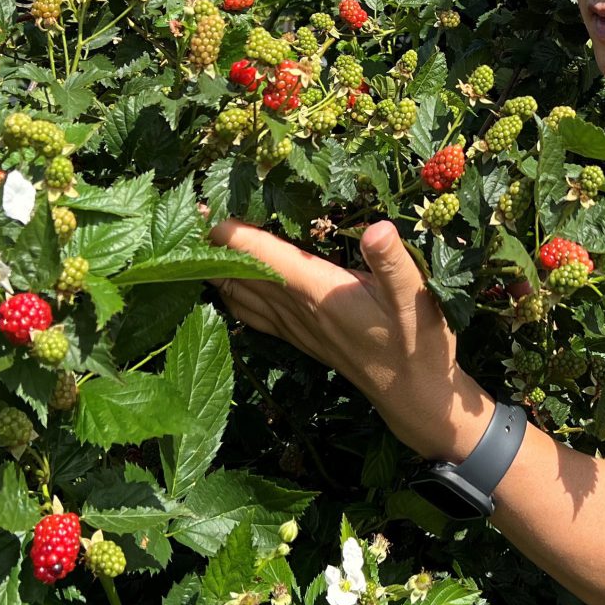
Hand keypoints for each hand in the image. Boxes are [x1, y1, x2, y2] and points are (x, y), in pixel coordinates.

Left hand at [208, 218, 490, 460]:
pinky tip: (219, 282)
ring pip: (238, 295)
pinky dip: (229, 293)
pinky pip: (250, 312)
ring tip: (191, 241)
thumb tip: (377, 228)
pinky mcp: (297, 336)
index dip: (232, 234)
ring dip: (214, 269)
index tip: (205, 209)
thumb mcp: (418, 298)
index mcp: (320, 293)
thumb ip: (392, 263)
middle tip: (185, 213)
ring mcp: (293, 326)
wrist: (415, 396)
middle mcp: (297, 310)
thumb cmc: (419, 343)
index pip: (264, 258)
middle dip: (210, 246)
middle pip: (239, 274)